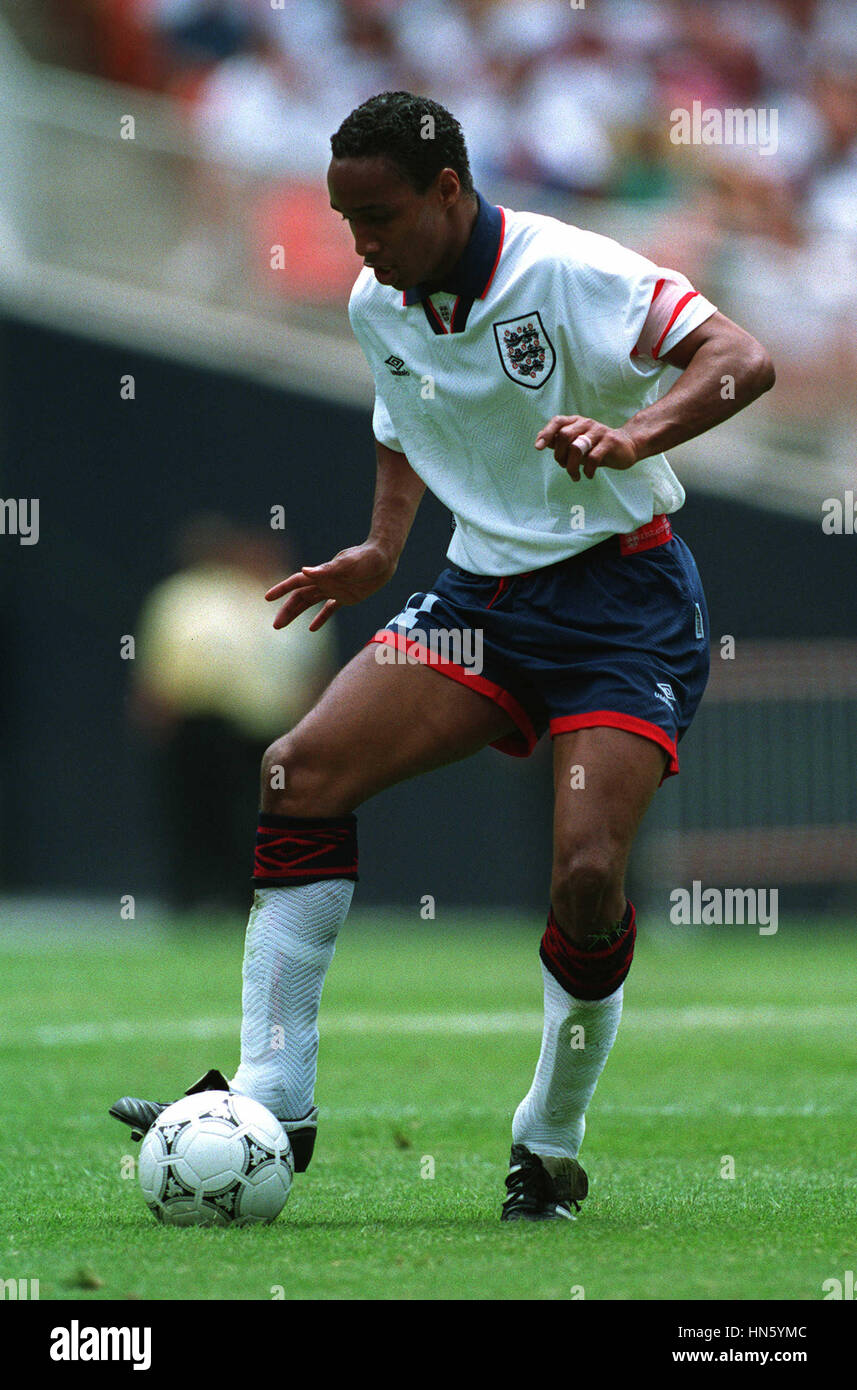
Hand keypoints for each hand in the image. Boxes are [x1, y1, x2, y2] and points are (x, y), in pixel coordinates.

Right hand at [265, 540, 396, 630]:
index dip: (281, 589)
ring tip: (282, 625)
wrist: (385, 557)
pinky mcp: (347, 597)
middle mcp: (324, 582)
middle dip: (287, 610)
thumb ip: (328, 569)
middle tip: (276, 626)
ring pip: (310, 604)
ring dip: (297, 614)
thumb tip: (304, 571)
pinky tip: (312, 628)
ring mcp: (334, 589)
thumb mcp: (348, 563)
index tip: (267, 598)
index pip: (296, 583)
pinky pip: (329, 609)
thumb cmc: (367, 558)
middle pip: (299, 597)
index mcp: (322, 574)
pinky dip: (321, 618)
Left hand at [535, 416, 637, 480]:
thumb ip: (560, 441)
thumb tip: (540, 439)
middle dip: (559, 455)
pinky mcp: (610, 442)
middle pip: (564, 436)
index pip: (557, 421)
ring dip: (571, 466)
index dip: (546, 433)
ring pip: (576, 448)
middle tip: (563, 467)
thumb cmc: (597, 446)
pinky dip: (587, 470)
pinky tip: (588, 475)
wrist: (627, 446)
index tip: (538, 447)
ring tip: (575, 476)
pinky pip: (592, 458)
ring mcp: (599, 432)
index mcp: (577, 422)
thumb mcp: (577, 442)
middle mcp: (587, 423)